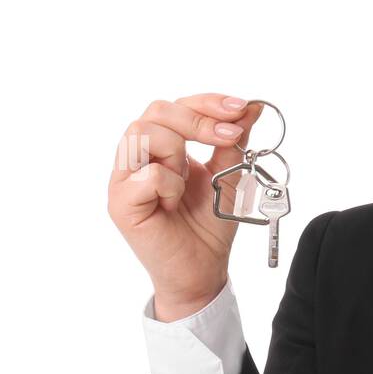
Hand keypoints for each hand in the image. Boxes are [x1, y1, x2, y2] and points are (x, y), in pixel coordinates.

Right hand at [107, 93, 263, 315]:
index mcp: (159, 147)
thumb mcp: (228, 176)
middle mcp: (136, 158)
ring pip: (143, 134)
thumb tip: (252, 107)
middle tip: (229, 136)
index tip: (240, 108)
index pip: (174, 106)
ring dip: (178, 152)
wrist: (202, 270)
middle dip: (198, 119)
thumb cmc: (207, 226)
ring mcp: (123, 179)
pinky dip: (169, 186)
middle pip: (156, 112)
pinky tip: (173, 204)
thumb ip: (233, 141)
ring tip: (188, 182)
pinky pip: (146, 175)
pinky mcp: (120, 203)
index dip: (206, 102)